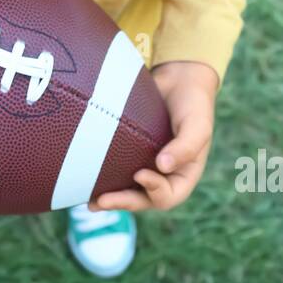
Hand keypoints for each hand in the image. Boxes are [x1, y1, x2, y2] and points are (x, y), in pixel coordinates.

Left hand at [87, 60, 217, 212]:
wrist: (178, 80)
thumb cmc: (193, 104)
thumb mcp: (197, 125)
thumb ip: (185, 147)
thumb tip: (161, 167)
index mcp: (183, 176)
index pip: (169, 196)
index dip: (154, 191)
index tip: (140, 174)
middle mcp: (163, 176)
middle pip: (143, 200)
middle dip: (123, 202)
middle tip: (102, 201)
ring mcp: (145, 166)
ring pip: (127, 190)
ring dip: (110, 198)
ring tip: (90, 201)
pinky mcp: (129, 154)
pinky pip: (116, 171)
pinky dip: (102, 178)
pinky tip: (84, 179)